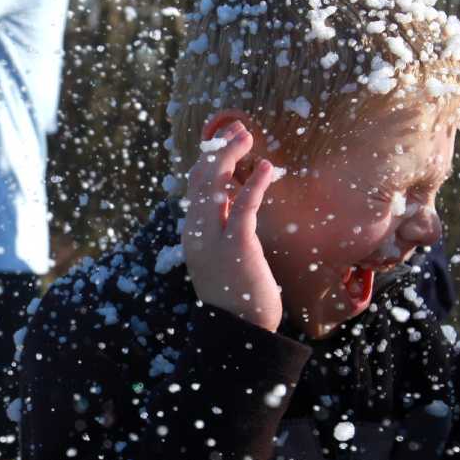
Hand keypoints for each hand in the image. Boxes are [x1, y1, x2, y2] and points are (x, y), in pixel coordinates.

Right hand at [181, 118, 284, 331]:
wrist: (239, 332)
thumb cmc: (236, 300)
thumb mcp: (221, 263)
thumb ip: (222, 237)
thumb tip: (232, 215)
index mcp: (193, 236)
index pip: (195, 188)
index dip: (208, 160)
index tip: (223, 140)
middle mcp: (197, 233)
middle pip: (200, 179)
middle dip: (217, 149)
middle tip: (236, 128)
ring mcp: (214, 239)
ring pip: (215, 186)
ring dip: (230, 155)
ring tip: (246, 135)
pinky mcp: (238, 246)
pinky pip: (244, 207)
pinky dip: (254, 183)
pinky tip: (266, 167)